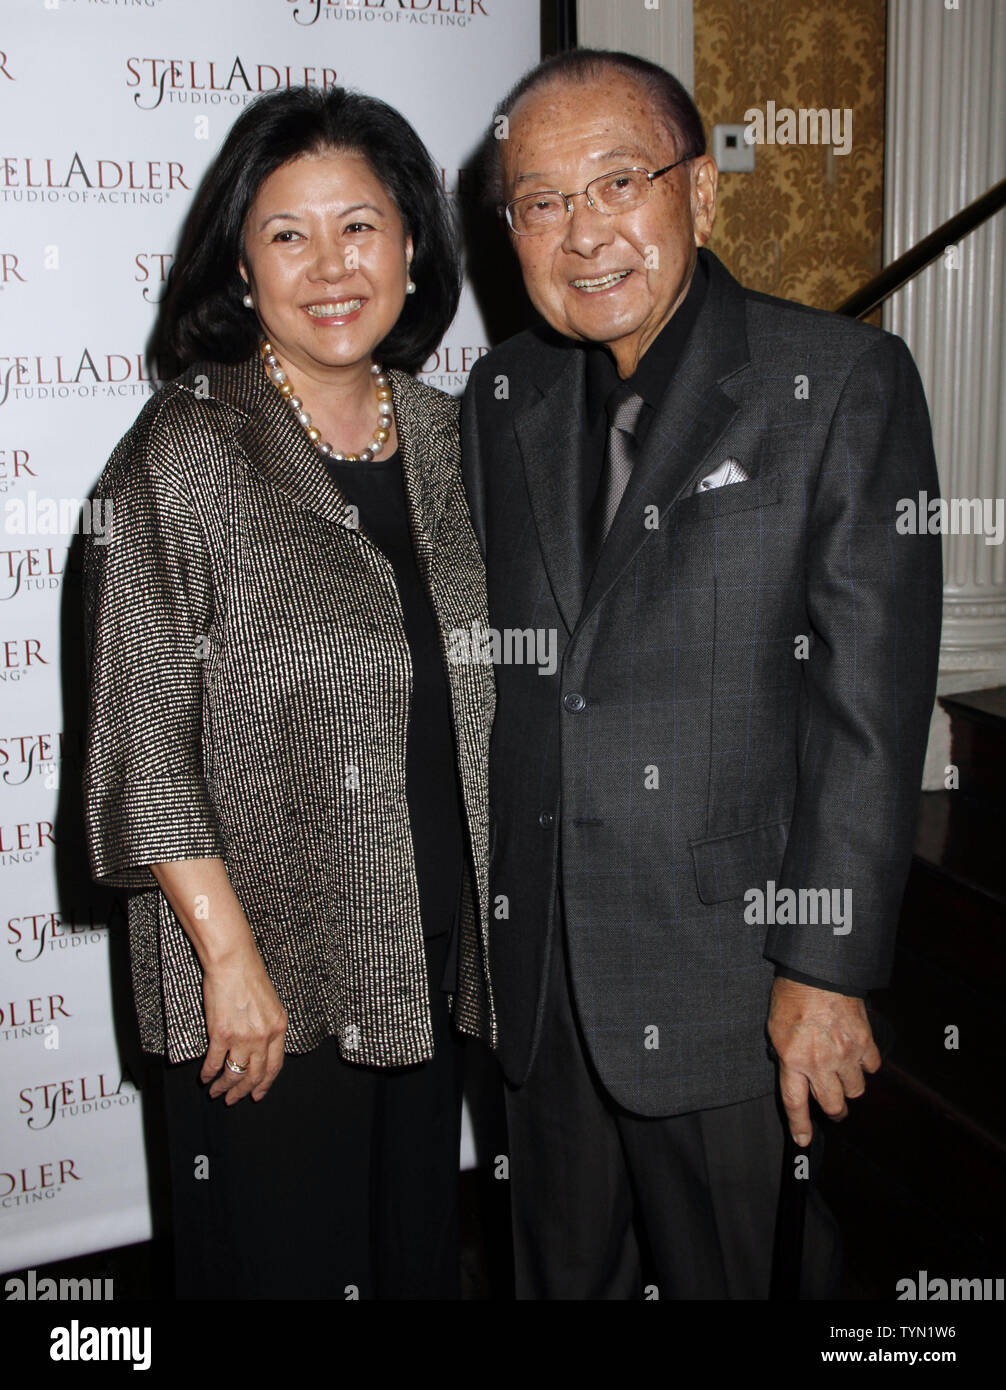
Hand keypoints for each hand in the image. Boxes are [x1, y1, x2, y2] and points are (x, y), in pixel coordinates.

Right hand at [201, 949, 287, 1103]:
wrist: (232, 961)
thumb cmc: (249, 975)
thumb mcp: (270, 1003)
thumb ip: (267, 1026)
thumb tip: (258, 1047)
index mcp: (278, 1027)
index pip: (275, 1066)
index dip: (265, 1084)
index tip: (258, 1094)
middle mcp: (263, 1036)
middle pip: (255, 1075)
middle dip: (244, 1092)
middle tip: (233, 1100)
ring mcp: (243, 1037)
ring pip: (234, 1074)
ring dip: (224, 1087)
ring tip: (217, 1092)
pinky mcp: (221, 1034)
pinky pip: (214, 1062)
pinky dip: (208, 1073)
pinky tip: (205, 1077)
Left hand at [768, 977, 880, 1145]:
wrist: (819, 971)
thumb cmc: (793, 995)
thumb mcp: (776, 1028)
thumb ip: (786, 1055)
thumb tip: (793, 1072)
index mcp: (793, 1060)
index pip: (796, 1104)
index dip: (800, 1126)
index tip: (804, 1140)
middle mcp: (820, 1063)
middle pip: (833, 1105)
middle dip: (833, 1110)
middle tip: (832, 1105)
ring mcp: (846, 1054)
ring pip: (855, 1091)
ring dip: (849, 1086)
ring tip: (843, 1075)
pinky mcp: (865, 1042)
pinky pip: (872, 1068)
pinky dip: (866, 1065)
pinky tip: (857, 1055)